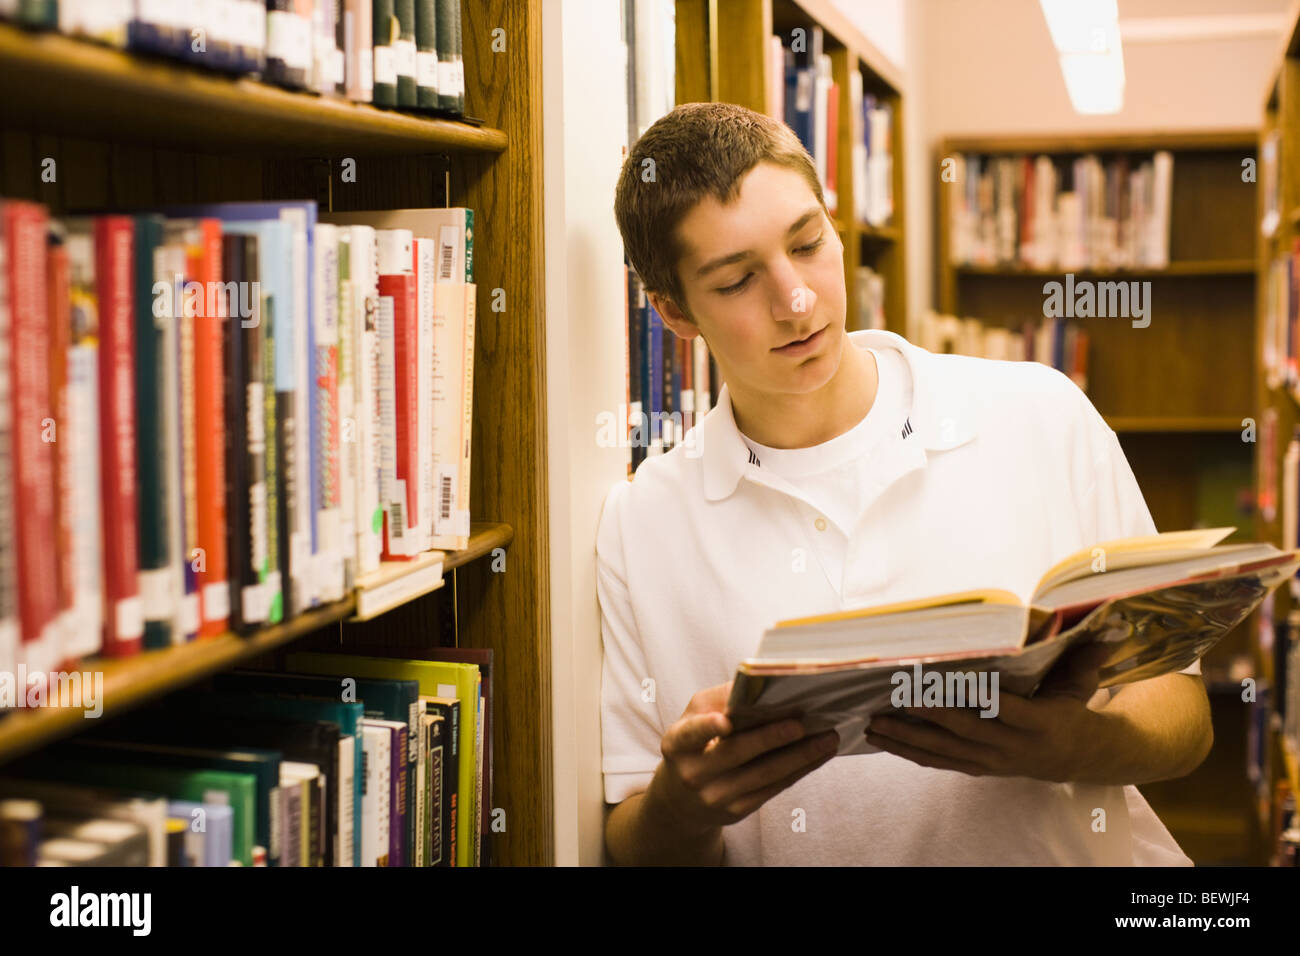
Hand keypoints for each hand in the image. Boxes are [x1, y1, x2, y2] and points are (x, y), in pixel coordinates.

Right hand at [644, 680, 839, 833]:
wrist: (681, 800)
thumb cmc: (693, 745)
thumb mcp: (693, 719)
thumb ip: (720, 700)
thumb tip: (759, 683)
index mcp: (678, 744)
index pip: (692, 734)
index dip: (706, 727)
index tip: (725, 720)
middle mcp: (694, 773)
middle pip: (737, 753)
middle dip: (771, 738)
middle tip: (802, 724)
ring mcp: (716, 796)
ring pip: (764, 774)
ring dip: (800, 756)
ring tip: (827, 738)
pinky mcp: (737, 811)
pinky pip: (773, 789)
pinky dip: (799, 770)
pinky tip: (818, 755)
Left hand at [865, 643, 1113, 782]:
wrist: (1080, 758)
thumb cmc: (1074, 708)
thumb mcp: (1082, 683)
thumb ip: (1085, 656)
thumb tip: (1103, 625)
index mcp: (1040, 723)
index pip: (1003, 708)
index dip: (975, 698)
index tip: (945, 682)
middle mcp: (1012, 748)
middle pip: (964, 731)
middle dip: (926, 716)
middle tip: (893, 698)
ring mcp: (992, 762)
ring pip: (943, 752)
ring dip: (906, 739)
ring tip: (872, 724)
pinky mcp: (977, 768)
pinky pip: (938, 762)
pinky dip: (909, 751)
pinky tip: (882, 739)